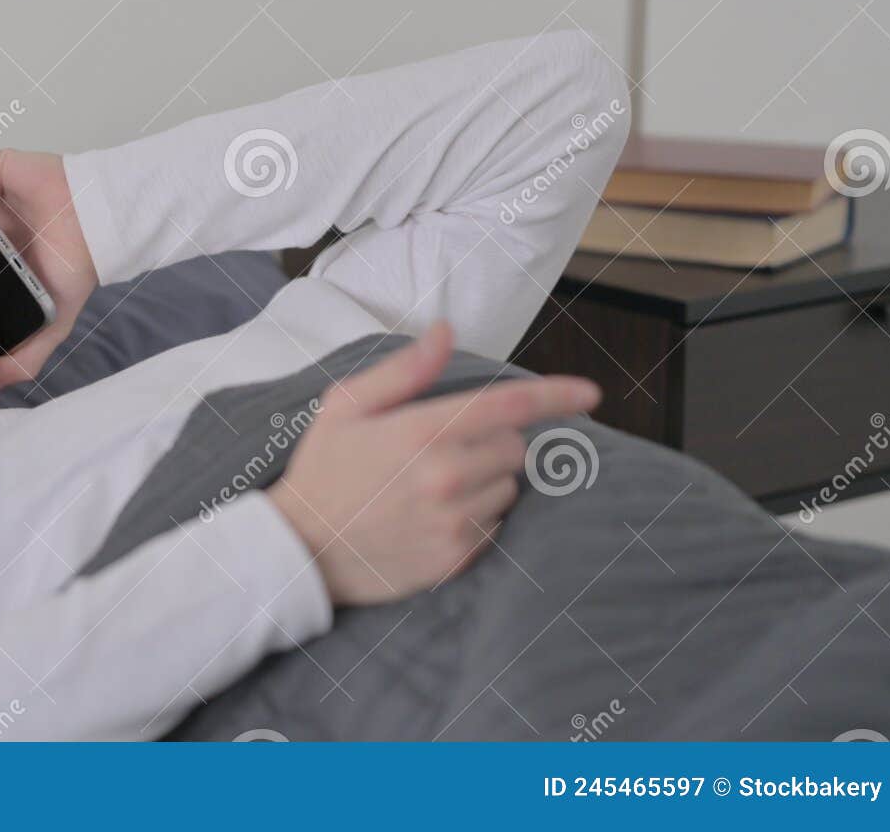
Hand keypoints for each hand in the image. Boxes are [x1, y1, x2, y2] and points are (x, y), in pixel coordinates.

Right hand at [264, 321, 600, 605]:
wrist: (299, 551)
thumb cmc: (323, 471)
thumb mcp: (346, 405)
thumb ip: (404, 370)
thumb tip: (445, 331)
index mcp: (422, 431)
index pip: (510, 406)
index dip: (557, 396)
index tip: (590, 393)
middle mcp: (447, 477)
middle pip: (515, 448)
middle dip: (494, 441)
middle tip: (446, 447)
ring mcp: (455, 522)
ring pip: (509, 489)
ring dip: (487, 481)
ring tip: (434, 486)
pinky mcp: (456, 559)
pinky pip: (495, 527)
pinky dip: (477, 517)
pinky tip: (435, 516)